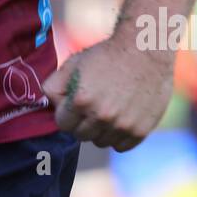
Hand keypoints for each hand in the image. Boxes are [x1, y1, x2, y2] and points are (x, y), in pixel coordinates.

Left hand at [43, 28, 173, 149]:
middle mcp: (101, 117)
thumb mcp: (73, 63)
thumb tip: (51, 106)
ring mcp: (122, 126)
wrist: (145, 50)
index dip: (67, 113)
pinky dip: (118, 136)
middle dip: (82, 122)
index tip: (75, 104)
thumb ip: (54, 86)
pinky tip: (121, 118)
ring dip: (100, 130)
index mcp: (81, 100)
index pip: (63, 124)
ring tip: (108, 109)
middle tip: (93, 105)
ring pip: (100, 142)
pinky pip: (121, 146)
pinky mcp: (140, 131)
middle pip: (81, 135)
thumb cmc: (107, 55)